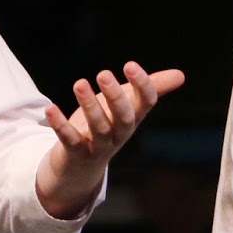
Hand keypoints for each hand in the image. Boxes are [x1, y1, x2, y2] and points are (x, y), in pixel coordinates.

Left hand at [35, 61, 183, 218]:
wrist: (81, 167)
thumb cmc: (108, 127)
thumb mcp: (128, 106)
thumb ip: (151, 89)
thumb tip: (181, 76)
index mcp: (133, 118)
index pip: (146, 103)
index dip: (141, 85)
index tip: (130, 65)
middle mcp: (119, 133)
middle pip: (124, 118)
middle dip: (115, 97)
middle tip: (104, 73)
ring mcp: (99, 146)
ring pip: (98, 128)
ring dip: (89, 106)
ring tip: (80, 83)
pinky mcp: (76, 153)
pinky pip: (70, 140)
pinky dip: (60, 125)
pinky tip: (51, 109)